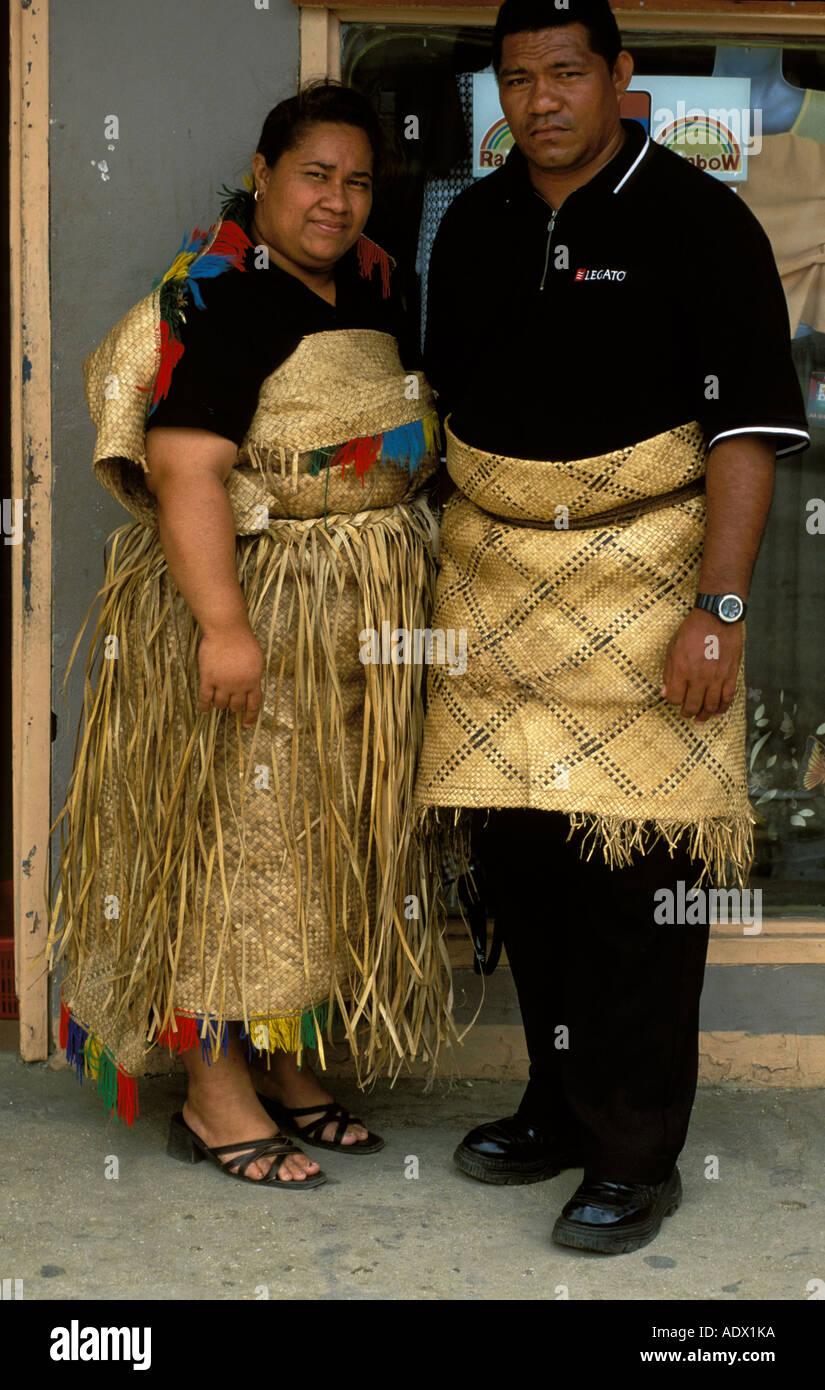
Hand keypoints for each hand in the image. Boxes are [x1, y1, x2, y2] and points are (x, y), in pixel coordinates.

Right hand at [197, 626, 263, 727]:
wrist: (226, 630)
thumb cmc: (243, 641)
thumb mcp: (257, 660)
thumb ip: (254, 676)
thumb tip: (253, 688)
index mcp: (253, 681)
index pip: (253, 704)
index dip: (250, 716)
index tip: (246, 724)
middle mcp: (239, 685)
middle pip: (235, 706)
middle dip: (233, 707)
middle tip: (230, 704)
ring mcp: (223, 683)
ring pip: (220, 704)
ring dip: (219, 705)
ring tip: (218, 702)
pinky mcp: (208, 678)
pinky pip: (205, 698)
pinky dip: (204, 706)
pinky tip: (204, 710)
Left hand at [660, 608, 742, 723]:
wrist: (717, 617)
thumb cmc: (692, 630)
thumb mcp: (672, 648)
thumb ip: (668, 672)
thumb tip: (664, 693)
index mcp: (681, 669)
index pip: (675, 697)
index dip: (673, 701)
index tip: (674, 699)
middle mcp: (699, 676)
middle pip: (692, 705)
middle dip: (688, 713)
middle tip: (686, 715)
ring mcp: (716, 677)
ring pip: (710, 705)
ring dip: (704, 715)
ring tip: (700, 720)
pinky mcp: (731, 674)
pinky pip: (727, 697)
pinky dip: (723, 708)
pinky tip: (718, 714)